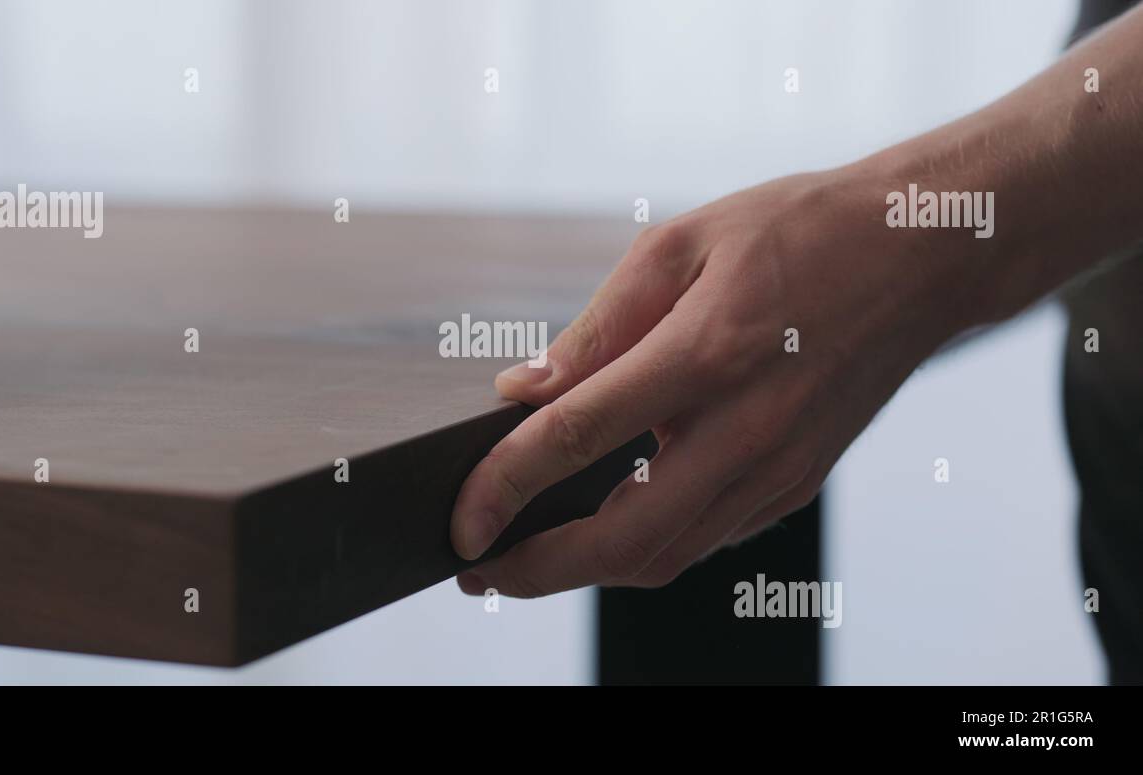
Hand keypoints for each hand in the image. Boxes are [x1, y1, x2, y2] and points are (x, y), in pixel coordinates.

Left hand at [449, 166, 980, 595]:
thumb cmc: (803, 232)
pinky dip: (643, 546)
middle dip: (536, 570)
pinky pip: (704, 538)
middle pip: (623, 541)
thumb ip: (597, 327)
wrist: (925, 254)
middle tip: (477, 568)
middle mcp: (746, 430)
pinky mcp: (796, 485)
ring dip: (585, 570)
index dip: (503, 486)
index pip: (579, 438)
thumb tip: (525, 391)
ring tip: (527, 556)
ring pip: (665, 557)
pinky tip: (604, 523)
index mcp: (706, 354)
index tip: (460, 520)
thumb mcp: (683, 244)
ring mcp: (779, 469)